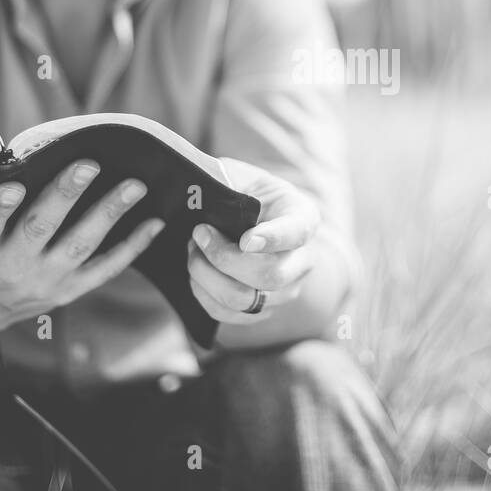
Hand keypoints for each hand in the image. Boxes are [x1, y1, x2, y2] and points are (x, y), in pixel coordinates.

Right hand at [0, 160, 164, 341]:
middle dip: (66, 197)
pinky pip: (105, 269)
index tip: (8, 186)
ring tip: (136, 186)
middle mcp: (12, 268)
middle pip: (41, 230)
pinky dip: (132, 248)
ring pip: (80, 245)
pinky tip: (156, 223)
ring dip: (109, 215)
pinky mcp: (69, 289)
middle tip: (89, 164)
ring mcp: (45, 280)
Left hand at [187, 157, 319, 323]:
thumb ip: (221, 184)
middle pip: (271, 276)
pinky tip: (196, 272)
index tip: (245, 240)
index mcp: (302, 217)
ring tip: (193, 251)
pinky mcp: (261, 309)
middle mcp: (302, 259)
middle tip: (199, 234)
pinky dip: (204, 295)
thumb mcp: (236, 175)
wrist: (244, 215)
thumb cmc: (241, 192)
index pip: (297, 232)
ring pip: (246, 300)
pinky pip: (229, 314)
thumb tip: (187, 205)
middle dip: (224, 258)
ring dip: (208, 277)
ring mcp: (284, 290)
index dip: (273, 239)